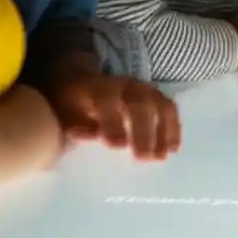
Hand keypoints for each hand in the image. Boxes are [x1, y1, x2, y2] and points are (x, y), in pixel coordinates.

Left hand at [46, 74, 179, 160]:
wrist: (83, 79)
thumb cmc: (72, 100)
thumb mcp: (64, 110)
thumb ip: (76, 123)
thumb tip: (92, 136)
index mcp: (100, 87)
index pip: (108, 100)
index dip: (114, 122)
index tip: (117, 146)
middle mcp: (127, 86)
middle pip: (140, 104)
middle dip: (144, 131)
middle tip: (145, 158)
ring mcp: (145, 89)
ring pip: (160, 106)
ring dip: (163, 131)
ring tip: (162, 156)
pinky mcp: (157, 97)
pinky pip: (169, 110)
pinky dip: (173, 128)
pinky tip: (173, 148)